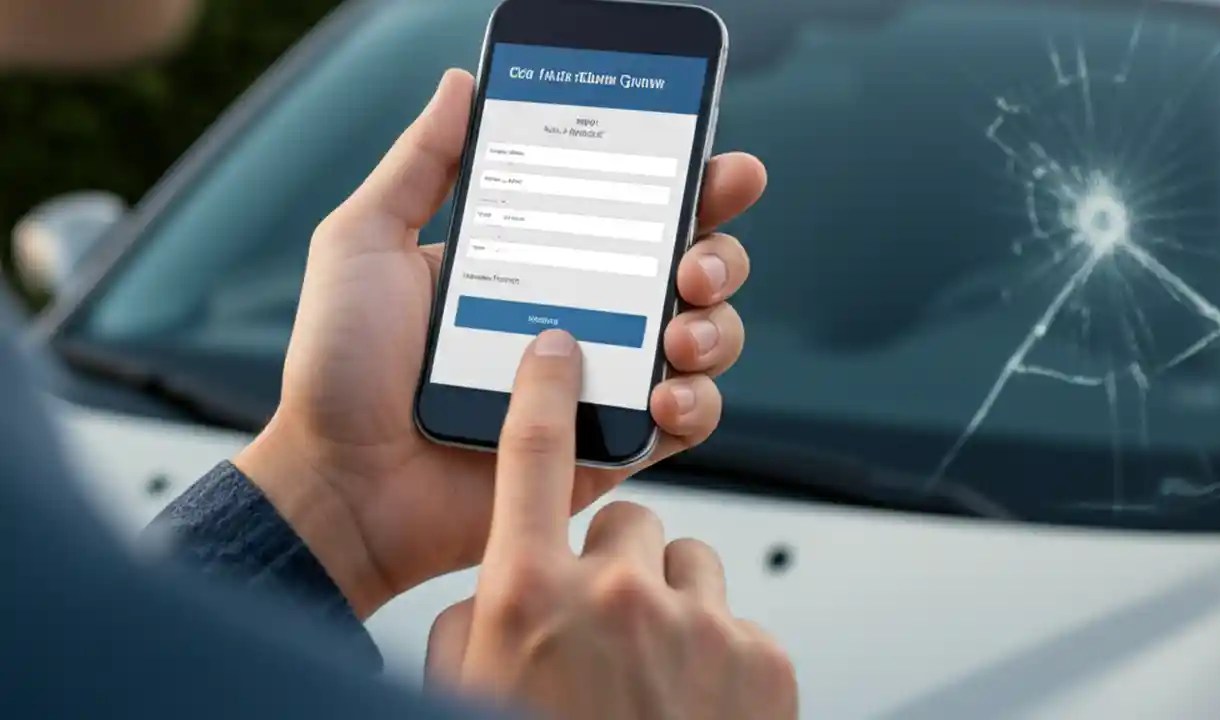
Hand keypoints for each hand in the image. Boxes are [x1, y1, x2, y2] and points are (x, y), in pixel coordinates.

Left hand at [234, 69, 765, 616]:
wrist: (338, 483)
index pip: (631, 210)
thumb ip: (420, 164)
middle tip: (693, 262)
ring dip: (715, 329)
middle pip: (687, 271)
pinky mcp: (603, 448)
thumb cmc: (340, 369)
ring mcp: (596, 384)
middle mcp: (579, 316)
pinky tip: (667, 395)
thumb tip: (463, 85)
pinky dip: (695, 405)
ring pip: (702, 342)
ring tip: (677, 333)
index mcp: (536, 261)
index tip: (716, 169)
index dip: (687, 187)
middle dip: (717, 255)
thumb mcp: (365, 242)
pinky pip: (682, 423)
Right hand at [425, 331, 797, 718]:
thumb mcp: (465, 689)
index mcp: (528, 598)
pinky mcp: (765, 663)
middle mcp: (616, 599)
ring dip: (669, 605)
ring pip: (688, 564)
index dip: (545, 388)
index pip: (533, 455)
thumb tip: (501, 588)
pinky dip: (715, 654)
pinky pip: (735, 623)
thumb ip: (478, 622)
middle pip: (626, 519)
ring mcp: (700, 629)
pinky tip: (690, 705)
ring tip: (649, 673)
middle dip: (613, 564)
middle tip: (601, 626)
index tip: (557, 348)